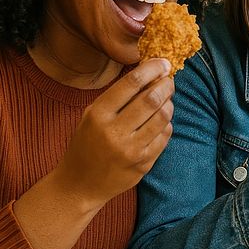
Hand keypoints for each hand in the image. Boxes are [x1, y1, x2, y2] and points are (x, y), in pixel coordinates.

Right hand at [52, 58, 174, 210]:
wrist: (79, 185)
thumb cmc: (86, 144)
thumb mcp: (92, 116)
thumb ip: (117, 96)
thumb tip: (150, 72)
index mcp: (98, 115)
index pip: (131, 83)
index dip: (152, 68)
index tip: (163, 62)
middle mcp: (114, 132)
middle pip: (152, 99)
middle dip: (166, 85)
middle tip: (169, 80)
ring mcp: (131, 150)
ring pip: (163, 116)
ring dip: (169, 103)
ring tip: (166, 99)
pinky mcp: (143, 163)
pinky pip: (165, 135)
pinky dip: (166, 123)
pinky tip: (160, 121)